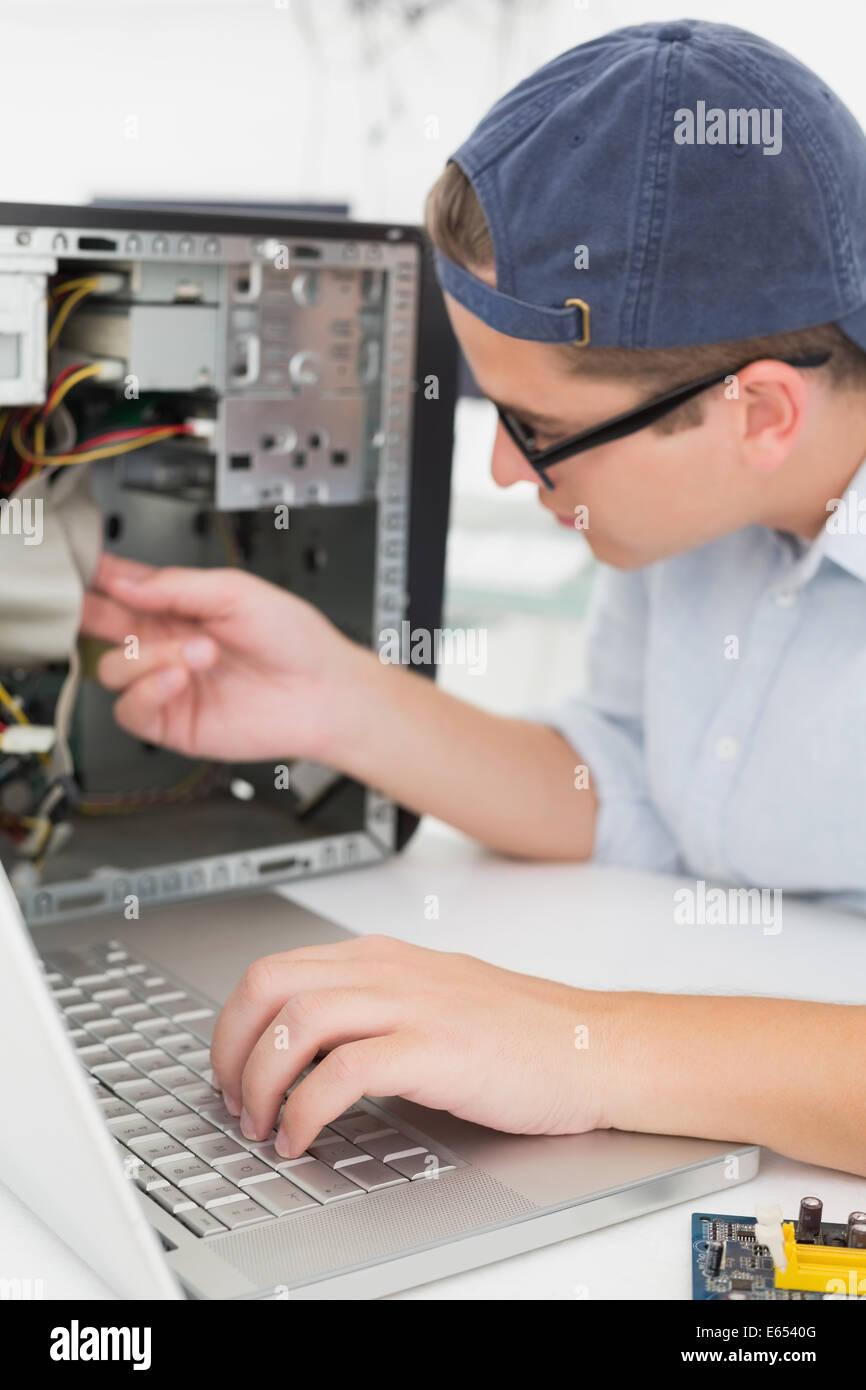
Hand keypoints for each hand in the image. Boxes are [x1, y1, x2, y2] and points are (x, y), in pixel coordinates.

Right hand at [81, 554, 366, 761]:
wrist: (324, 693)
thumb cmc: (296, 640)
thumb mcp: (237, 591)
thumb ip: (177, 585)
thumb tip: (125, 581)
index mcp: (180, 605)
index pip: (122, 586)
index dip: (97, 576)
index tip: (82, 568)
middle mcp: (167, 643)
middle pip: (101, 626)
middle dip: (88, 613)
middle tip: (88, 606)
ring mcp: (166, 683)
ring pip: (112, 669)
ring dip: (147, 658)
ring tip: (198, 652)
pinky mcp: (171, 721)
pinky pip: (129, 709)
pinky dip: (148, 691)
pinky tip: (179, 679)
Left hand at [210, 934, 613, 1156]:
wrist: (591, 1047)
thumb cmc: (520, 1032)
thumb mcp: (431, 997)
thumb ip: (372, 1006)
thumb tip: (306, 1041)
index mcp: (381, 957)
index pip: (275, 970)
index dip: (234, 1025)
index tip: (230, 1069)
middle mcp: (388, 969)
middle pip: (270, 986)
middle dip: (232, 1047)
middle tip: (233, 1097)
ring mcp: (412, 1004)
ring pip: (298, 1023)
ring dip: (261, 1081)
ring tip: (263, 1124)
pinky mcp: (435, 1048)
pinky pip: (342, 1072)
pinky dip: (305, 1109)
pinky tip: (303, 1135)